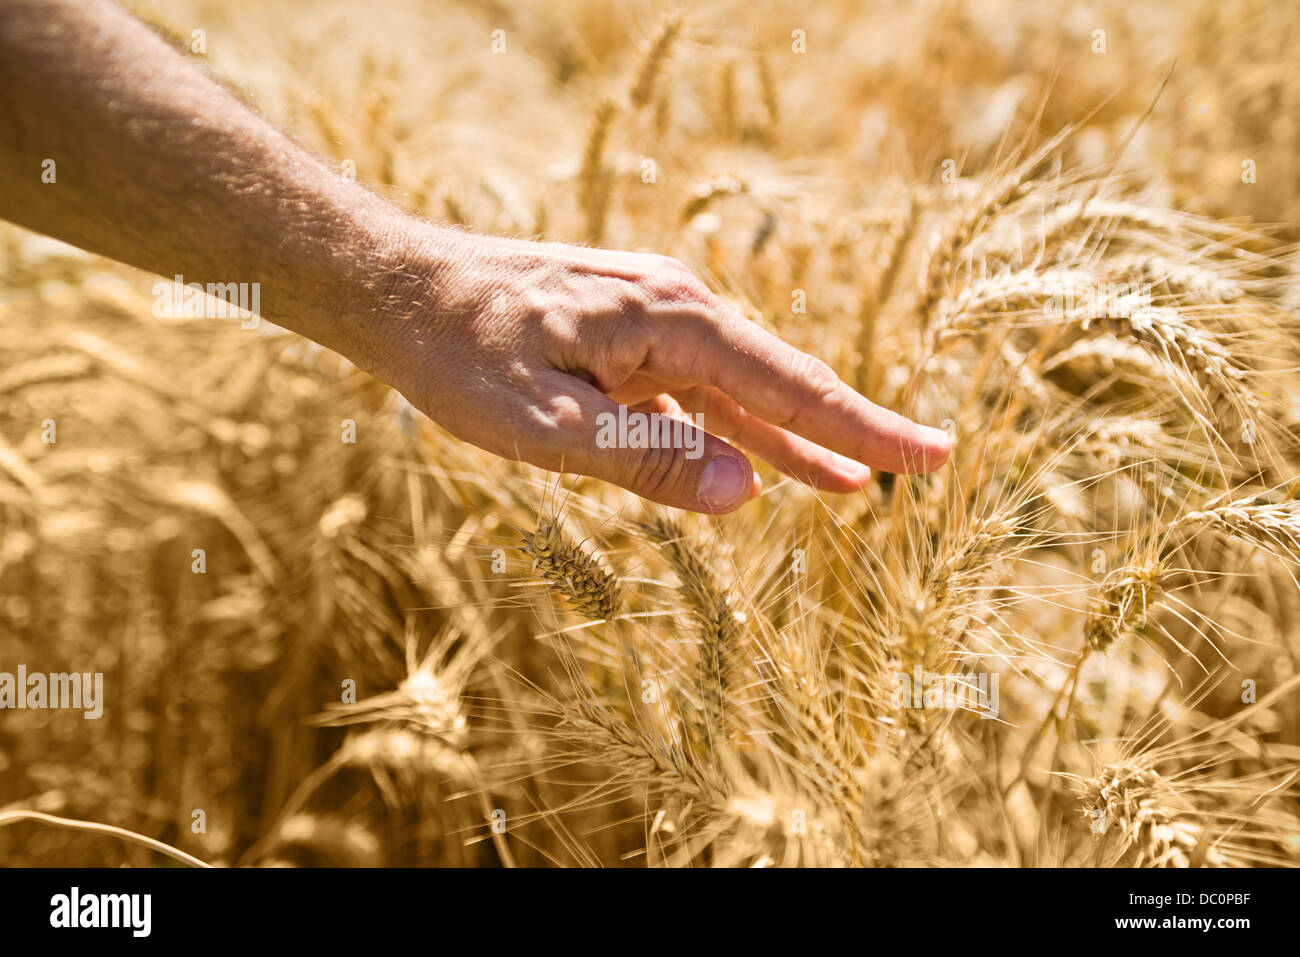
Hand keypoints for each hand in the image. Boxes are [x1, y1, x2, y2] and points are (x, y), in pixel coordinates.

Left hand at [356, 225, 952, 512]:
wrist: (397, 287)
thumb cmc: (460, 354)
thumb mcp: (545, 425)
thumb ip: (647, 459)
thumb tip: (745, 491)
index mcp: (670, 322)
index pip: (787, 386)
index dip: (860, 428)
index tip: (926, 458)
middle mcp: (674, 308)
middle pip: (777, 382)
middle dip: (846, 430)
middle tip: (921, 464)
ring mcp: (649, 318)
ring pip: (736, 390)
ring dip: (789, 437)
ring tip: (847, 484)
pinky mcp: (622, 333)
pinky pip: (691, 388)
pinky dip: (727, 426)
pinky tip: (746, 459)